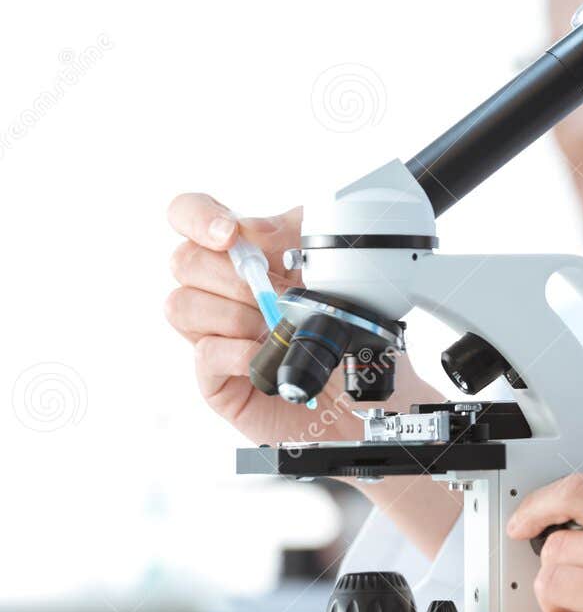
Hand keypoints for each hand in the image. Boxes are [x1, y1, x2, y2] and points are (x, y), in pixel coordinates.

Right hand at [165, 192, 356, 444]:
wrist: (371, 395)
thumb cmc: (352, 332)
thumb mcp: (339, 270)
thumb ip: (300, 236)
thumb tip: (260, 229)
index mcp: (246, 257)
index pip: (190, 216)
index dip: (198, 216)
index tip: (230, 235)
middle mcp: (221, 293)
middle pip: (184, 261)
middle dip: (235, 275)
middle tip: (281, 293)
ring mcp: (215, 336)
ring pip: (182, 305)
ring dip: (236, 313)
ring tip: (278, 327)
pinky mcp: (216, 380)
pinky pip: (204, 352)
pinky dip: (238, 349)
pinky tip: (266, 351)